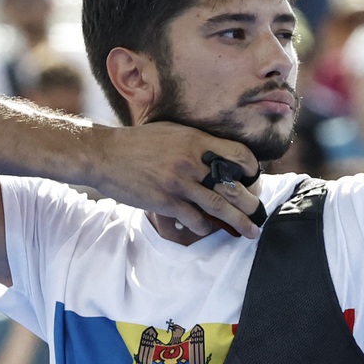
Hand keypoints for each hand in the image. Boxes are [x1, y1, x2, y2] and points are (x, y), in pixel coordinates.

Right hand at [84, 120, 263, 238]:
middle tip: (259, 213)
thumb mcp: (171, 131)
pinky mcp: (166, 202)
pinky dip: (206, 227)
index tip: (253, 178)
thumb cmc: (137, 142)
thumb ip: (195, 142)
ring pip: (220, 207)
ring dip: (239, 223)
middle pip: (233, 186)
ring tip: (251, 232)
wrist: (104, 155)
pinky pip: (196, 220)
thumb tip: (217, 153)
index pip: (239, 154)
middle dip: (251, 203)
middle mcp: (192, 161)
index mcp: (196, 140)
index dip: (251, 168)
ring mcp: (180, 183)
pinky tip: (209, 229)